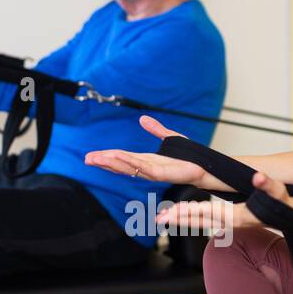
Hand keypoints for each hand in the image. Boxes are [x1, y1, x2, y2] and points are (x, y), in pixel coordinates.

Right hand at [85, 116, 206, 184]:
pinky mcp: (161, 174)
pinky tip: (119, 158)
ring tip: (96, 159)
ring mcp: (153, 172)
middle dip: (103, 162)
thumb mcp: (169, 137)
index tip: (92, 155)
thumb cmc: (189, 156)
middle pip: (120, 164)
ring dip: (111, 163)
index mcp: (146, 160)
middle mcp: (147, 168)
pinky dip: (130, 163)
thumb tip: (142, 119)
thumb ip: (156, 129)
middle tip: (87, 159)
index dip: (107, 157)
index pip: (122, 159)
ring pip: (128, 167)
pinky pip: (142, 168)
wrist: (205, 166)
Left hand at [155, 170, 290, 236]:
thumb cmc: (284, 203)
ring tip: (162, 219)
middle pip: (201, 220)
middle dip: (180, 219)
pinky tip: (179, 215)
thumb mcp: (279, 192)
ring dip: (182, 220)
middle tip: (159, 218)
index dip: (193, 210)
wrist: (289, 217)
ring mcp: (229, 224)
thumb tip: (258, 177)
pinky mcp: (228, 222)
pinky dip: (191, 218)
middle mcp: (231, 222)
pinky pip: (206, 221)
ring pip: (201, 222)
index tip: (175, 211)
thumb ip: (268, 185)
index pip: (211, 212)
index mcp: (239, 215)